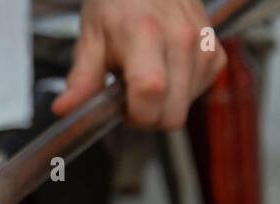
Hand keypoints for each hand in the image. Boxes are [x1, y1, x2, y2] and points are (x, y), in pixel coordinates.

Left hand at [51, 0, 228, 128]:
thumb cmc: (117, 5)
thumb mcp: (91, 39)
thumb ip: (81, 79)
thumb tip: (63, 109)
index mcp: (144, 35)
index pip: (150, 93)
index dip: (134, 114)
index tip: (121, 107)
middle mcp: (181, 39)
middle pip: (172, 114)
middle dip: (148, 116)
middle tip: (131, 95)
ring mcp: (203, 45)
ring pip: (185, 107)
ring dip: (164, 103)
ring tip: (147, 76)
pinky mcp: (215, 50)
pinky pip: (200, 91)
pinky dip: (182, 91)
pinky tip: (167, 71)